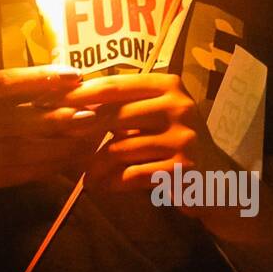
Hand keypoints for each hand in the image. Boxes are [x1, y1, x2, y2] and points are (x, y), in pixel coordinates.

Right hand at [0, 65, 110, 207]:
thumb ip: (1, 92)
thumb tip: (58, 78)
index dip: (37, 79)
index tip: (74, 76)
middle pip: (11, 120)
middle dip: (56, 117)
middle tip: (93, 114)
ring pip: (17, 151)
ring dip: (58, 146)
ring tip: (89, 139)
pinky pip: (13, 175)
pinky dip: (44, 168)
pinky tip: (68, 160)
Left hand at [71, 73, 237, 219]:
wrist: (218, 182)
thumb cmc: (175, 144)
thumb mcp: (154, 117)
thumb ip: (123, 108)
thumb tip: (70, 103)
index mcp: (169, 85)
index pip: (116, 85)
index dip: (82, 94)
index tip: (54, 103)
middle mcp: (179, 105)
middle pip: (115, 116)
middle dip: (84, 132)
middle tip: (64, 143)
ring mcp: (184, 137)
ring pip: (120, 148)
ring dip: (97, 165)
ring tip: (87, 176)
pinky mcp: (183, 168)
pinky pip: (133, 174)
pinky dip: (114, 182)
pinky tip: (105, 186)